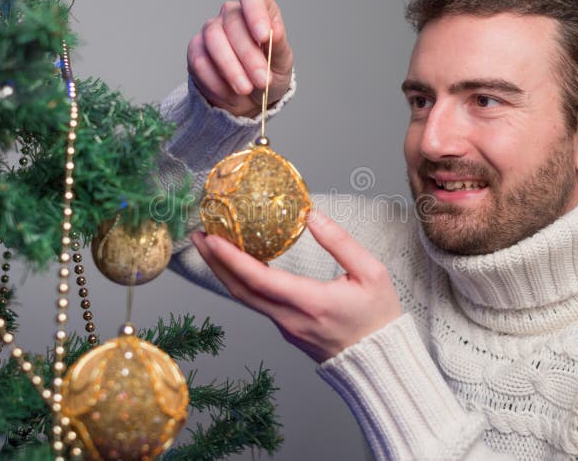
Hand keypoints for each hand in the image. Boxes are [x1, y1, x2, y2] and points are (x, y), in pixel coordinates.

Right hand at [187, 0, 293, 117]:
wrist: (250, 98)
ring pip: (213, 40)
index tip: (264, 36)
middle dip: (248, 55)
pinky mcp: (196, 51)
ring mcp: (211, 31)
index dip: (256, 13)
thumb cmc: (269, 73)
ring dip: (231, 68)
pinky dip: (216, 80)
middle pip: (232, 24)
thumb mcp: (282, 63)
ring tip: (246, 89)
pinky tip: (230, 93)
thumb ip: (279, 46)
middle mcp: (231, 15)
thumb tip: (275, 30)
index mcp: (258, 9)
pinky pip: (200, 61)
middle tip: (262, 80)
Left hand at [190, 210, 402, 362]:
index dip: (231, 258)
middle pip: (240, 290)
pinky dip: (242, 282)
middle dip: (214, 262)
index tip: (212, 238)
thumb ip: (341, 243)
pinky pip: (257, 304)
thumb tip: (312, 217)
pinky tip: (239, 266)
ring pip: (246, 299)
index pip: (259, 279)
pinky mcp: (287, 330)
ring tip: (210, 247)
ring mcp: (286, 327)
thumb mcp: (372, 273)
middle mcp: (290, 318)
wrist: (380, 360)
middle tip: (198, 236)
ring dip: (224, 273)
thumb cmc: (379, 317)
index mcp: (310, 303)